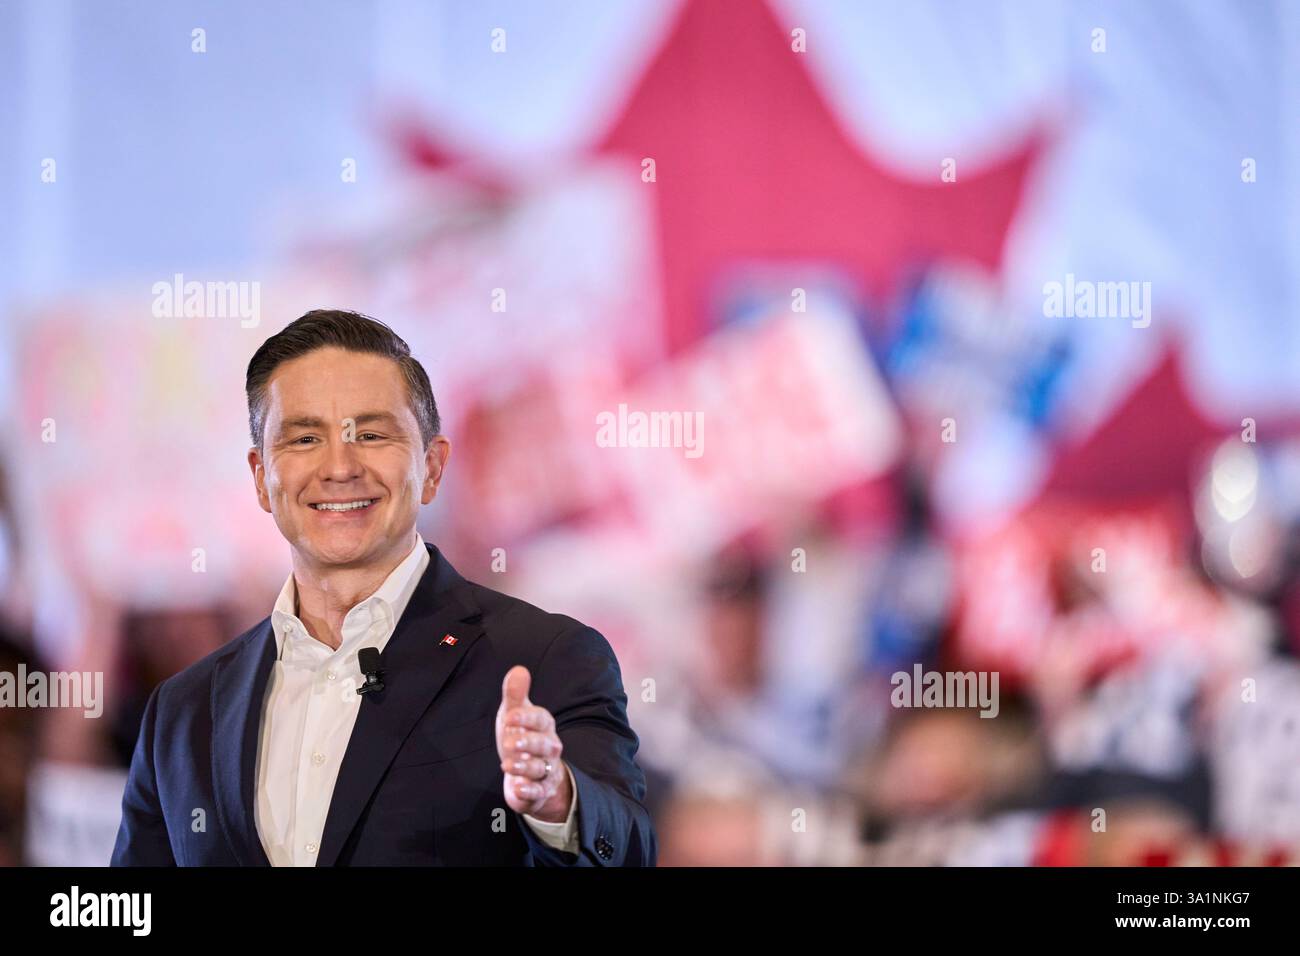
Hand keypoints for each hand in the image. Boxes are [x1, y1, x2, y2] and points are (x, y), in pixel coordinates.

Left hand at [496, 665, 571, 822]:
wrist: (530, 773)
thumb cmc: (521, 736)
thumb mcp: (515, 714)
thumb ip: (515, 694)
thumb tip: (518, 669)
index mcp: (544, 726)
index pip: (540, 719)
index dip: (526, 718)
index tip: (509, 717)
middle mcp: (549, 747)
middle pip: (543, 745)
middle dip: (527, 743)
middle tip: (510, 743)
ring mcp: (546, 770)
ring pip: (539, 768)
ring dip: (525, 767)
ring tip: (507, 764)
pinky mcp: (540, 791)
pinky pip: (538, 792)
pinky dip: (529, 791)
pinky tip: (518, 787)